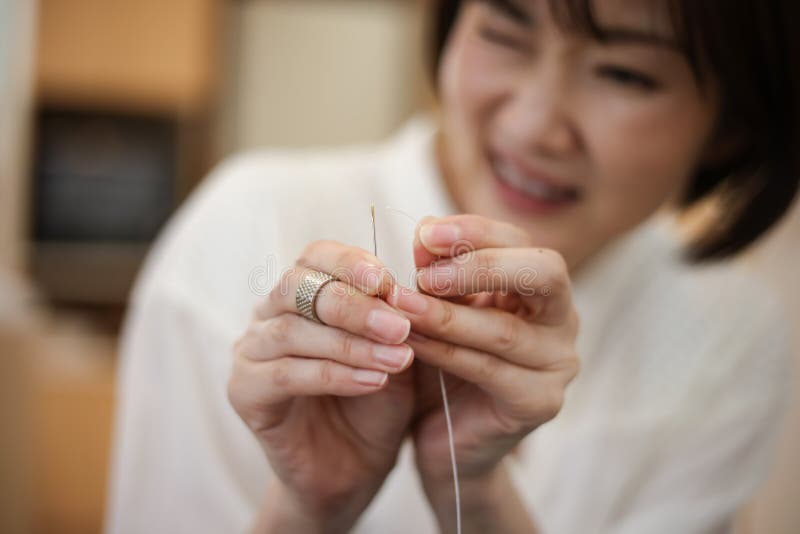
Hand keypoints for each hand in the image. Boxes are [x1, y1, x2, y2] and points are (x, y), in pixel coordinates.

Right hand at [228, 241, 414, 531]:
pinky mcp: (244, 393)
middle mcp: (268, 316)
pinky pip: (286, 375)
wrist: (353, 470)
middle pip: (298, 287)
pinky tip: (372, 381)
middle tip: (399, 326)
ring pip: (292, 330)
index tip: (389, 282)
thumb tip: (407, 288)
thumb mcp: (396, 355)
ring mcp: (250, 352)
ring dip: (349, 343)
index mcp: (302, 295)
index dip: (349, 263)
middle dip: (353, 304)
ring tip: (396, 358)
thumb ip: (396, 321)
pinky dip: (333, 375)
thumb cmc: (375, 405)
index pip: (316, 257)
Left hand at [389, 215, 579, 490]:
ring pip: (504, 329)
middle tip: (425, 272)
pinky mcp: (539, 403)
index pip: (521, 242)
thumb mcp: (439, 309)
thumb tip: (425, 232)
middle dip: (481, 265)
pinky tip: (409, 342)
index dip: (476, 231)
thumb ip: (437, 274)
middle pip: (544, 273)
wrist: (446, 438)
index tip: (425, 233)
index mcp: (541, 288)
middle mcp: (561, 320)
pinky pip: (488, 370)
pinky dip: (444, 352)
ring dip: (445, 315)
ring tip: (399, 304)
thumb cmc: (443, 364)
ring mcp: (557, 364)